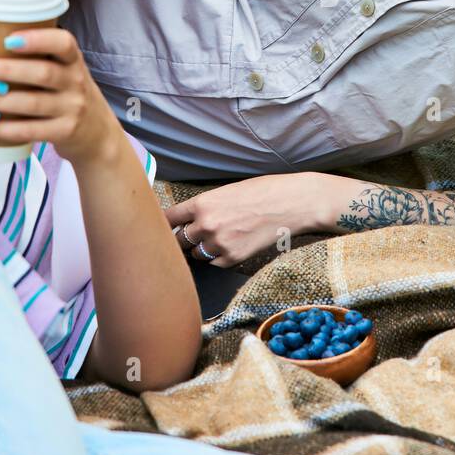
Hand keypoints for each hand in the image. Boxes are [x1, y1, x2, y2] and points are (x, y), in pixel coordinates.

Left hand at [0, 27, 118, 166]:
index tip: (7, 39)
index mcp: (73, 61)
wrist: (97, 133)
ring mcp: (73, 108)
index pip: (63, 43)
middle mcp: (77, 82)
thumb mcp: (64, 71)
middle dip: (5, 70)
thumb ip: (36, 57)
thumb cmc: (66, 94)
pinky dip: (0, 130)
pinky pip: (30, 131)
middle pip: (43, 73)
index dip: (37, 39)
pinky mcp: (65, 132)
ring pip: (32, 104)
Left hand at [164, 172, 333, 266]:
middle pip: (177, 240)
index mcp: (203, 203)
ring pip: (196, 254)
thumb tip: (188, 220)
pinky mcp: (233, 258)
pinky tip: (233, 244)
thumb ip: (205, 206)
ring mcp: (219, 244)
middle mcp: (206, 225)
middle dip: (182, 238)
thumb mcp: (228, 191)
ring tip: (219, 237)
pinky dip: (219, 257)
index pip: (168, 219)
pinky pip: (215, 263)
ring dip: (201, 249)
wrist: (293, 203)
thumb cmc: (263, 191)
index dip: (163, 224)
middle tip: (190, 235)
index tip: (161, 228)